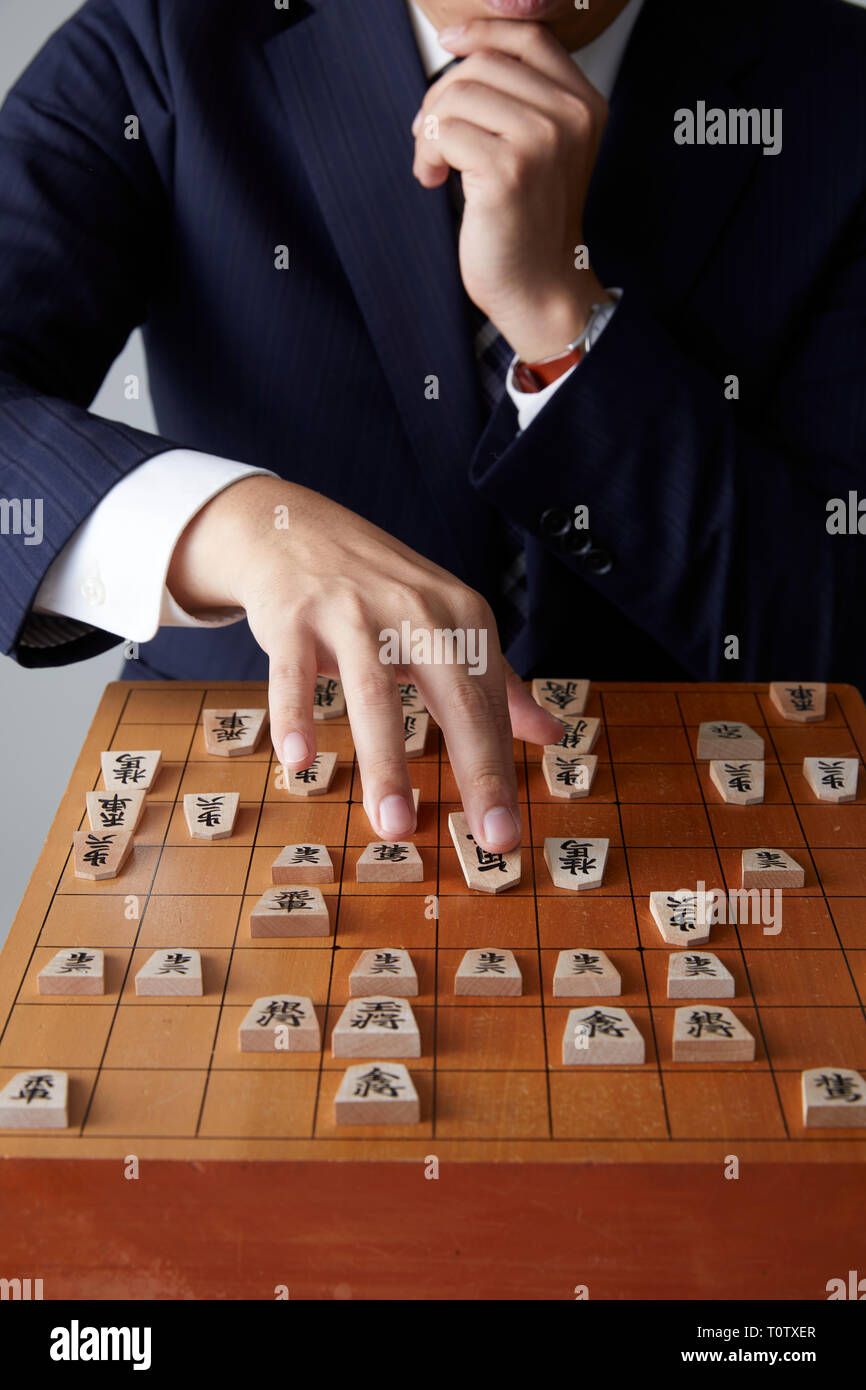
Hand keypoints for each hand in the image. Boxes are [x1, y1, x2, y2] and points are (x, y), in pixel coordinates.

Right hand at [168, 476, 562, 850]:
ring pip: (373, 692)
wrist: (296, 529)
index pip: (488, 704)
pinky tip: (298, 761)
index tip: (506, 834)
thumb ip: (499, 683)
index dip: (499, 770)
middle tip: (489, 839)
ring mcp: (351, 612)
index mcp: (462, 617)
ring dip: (385, 763)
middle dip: (476, 770)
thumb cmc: (381, 589)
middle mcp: (414, 611)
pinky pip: (292, 673)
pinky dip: (294, 714)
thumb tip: (552, 735)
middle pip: (452, 698)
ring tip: (394, 825)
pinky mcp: (295, 617)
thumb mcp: (448, 623)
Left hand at [412, 19, 609, 361]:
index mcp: (584, 106)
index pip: (529, 37)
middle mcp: (569, 117)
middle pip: (483, 65)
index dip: (483, 31)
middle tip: (432, 139)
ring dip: (429, 129)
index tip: (449, 44)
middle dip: (442, 98)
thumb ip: (519, 100)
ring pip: (457, 96)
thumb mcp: (539, 150)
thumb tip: (462, 51)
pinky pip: (443, 132)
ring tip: (433, 165)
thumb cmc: (529, 225)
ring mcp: (541, 142)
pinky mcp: (507, 171)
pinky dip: (425, 154)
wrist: (539, 288)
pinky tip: (431, 180)